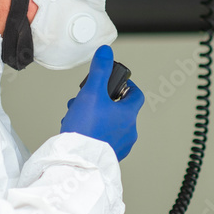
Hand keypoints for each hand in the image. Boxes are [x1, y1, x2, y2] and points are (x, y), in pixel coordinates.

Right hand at [60, 45, 143, 160]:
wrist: (77, 161)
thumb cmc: (86, 129)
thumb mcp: (92, 92)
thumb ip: (100, 70)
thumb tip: (106, 52)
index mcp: (129, 115)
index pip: (136, 95)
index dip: (126, 86)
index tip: (116, 83)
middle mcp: (128, 132)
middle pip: (120, 110)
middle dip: (103, 102)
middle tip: (89, 100)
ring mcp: (119, 146)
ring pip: (110, 125)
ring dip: (96, 117)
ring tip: (79, 116)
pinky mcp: (108, 157)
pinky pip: (103, 140)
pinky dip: (93, 132)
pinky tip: (79, 131)